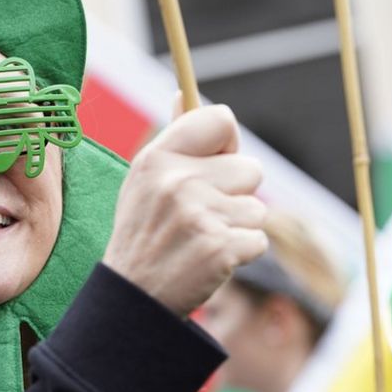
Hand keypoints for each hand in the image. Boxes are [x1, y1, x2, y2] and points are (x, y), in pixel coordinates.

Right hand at [102, 97, 267, 316]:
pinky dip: (241, 254)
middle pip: (251, 169)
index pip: (221, 120)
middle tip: (202, 217)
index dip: (227, 145)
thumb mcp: (144, 181)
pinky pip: (259, 240)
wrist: (132, 297)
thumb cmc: (143, 233)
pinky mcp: (221, 247)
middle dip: (236, 194)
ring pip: (258, 208)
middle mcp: (177, 181)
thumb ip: (172, 140)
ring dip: (238, 227)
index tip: (214, 167)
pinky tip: (210, 261)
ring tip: (201, 240)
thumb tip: (183, 93)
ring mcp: (200, 215)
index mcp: (157, 158)